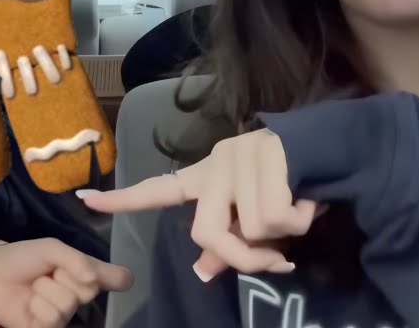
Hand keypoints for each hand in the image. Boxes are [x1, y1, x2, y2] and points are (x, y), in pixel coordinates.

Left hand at [0, 238, 131, 327]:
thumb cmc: (21, 258)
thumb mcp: (52, 248)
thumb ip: (77, 260)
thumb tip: (93, 280)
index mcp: (84, 273)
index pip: (115, 278)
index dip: (117, 278)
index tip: (120, 279)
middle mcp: (79, 295)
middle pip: (90, 290)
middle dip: (65, 275)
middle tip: (47, 272)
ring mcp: (65, 314)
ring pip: (68, 303)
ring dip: (45, 289)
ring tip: (33, 287)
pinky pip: (52, 318)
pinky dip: (37, 306)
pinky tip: (29, 303)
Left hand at [77, 129, 319, 280]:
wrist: (334, 148)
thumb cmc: (293, 188)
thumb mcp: (257, 223)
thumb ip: (230, 245)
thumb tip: (202, 271)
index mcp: (206, 179)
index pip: (157, 190)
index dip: (122, 201)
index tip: (84, 202)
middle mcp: (215, 163)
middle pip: (206, 233)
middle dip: (245, 258)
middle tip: (278, 262)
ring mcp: (237, 155)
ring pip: (252, 229)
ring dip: (286, 234)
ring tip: (302, 210)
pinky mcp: (265, 153)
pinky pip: (279, 215)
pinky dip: (302, 220)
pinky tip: (311, 199)